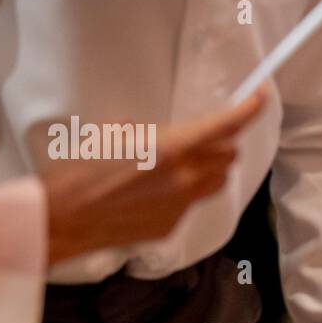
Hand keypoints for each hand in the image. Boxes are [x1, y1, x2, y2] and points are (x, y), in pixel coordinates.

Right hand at [42, 90, 266, 264]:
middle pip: (229, 157)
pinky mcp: (171, 226)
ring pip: (217, 183)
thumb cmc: (77, 171)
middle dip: (225, 143)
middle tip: (208, 136)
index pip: (225, 127)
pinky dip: (184, 193)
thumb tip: (154, 135)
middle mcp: (184, 179)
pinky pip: (191, 205)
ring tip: (187, 163)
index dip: (249, 110)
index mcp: (170, 148)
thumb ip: (146, 133)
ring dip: (211, 169)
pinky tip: (156, 192)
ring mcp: (181, 206)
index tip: (259, 97)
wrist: (62, 219)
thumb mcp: (110, 134)